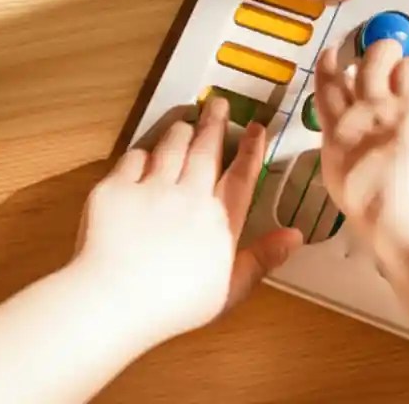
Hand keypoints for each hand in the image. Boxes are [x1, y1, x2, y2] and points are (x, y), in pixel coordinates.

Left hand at [72, 98, 301, 342]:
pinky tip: (146, 154)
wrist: (114, 301)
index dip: (252, 148)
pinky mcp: (116, 189)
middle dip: (215, 122)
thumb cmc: (173, 304)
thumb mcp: (230, 289)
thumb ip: (262, 259)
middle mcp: (190, 195)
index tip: (257, 127)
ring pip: (171, 145)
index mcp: (220, 220)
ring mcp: (152, 188)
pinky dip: (142, 153)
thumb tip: (294, 236)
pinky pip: (132, 159)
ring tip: (184, 122)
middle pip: (206, 149)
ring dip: (180, 130)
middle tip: (219, 103)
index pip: (242, 174)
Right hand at [313, 41, 408, 259]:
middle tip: (393, 62)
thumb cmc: (389, 230)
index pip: (327, 90)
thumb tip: (357, 143)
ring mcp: (405, 106)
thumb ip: (349, 159)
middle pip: (369, 62)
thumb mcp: (351, 193)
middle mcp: (368, 115)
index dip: (331, 67)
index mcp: (340, 141)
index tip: (334, 53)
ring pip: (407, 62)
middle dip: (381, 55)